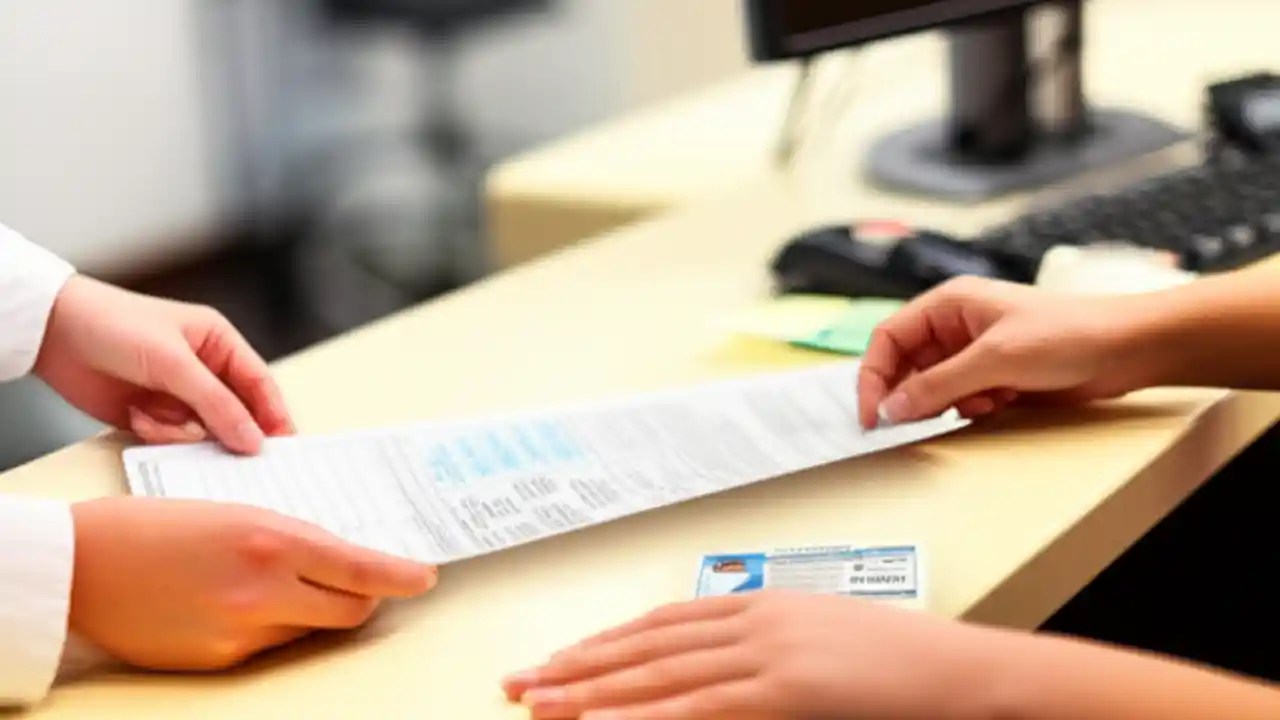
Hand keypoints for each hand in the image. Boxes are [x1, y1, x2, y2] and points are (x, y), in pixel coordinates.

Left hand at [35, 276, 292, 453]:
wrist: (52, 334)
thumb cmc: (115, 326)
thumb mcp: (174, 363)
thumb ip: (217, 403)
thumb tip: (253, 439)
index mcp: (219, 344)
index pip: (259, 384)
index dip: (274, 415)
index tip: (284, 446)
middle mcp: (203, 371)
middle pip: (235, 413)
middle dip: (229, 432)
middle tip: (233, 456)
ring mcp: (177, 395)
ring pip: (203, 433)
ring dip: (181, 433)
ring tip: (154, 417)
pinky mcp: (151, 416)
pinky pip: (172, 441)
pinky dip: (157, 435)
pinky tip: (136, 415)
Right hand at [69, 497, 436, 670]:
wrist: (88, 565)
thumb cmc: (161, 525)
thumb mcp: (240, 511)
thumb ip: (295, 538)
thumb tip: (343, 560)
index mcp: (272, 541)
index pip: (362, 568)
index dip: (402, 576)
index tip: (424, 577)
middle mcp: (263, 592)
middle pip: (351, 609)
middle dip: (365, 597)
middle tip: (361, 582)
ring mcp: (242, 633)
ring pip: (311, 628)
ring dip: (310, 610)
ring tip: (266, 582)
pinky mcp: (222, 662)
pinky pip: (270, 647)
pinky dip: (269, 627)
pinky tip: (231, 603)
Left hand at [502, 590, 1002, 719]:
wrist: (961, 669)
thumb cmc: (904, 661)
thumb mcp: (824, 640)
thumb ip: (769, 648)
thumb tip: (723, 669)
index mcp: (762, 602)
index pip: (664, 619)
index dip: (607, 639)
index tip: (564, 655)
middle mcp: (753, 618)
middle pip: (647, 642)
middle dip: (578, 663)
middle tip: (523, 680)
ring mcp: (766, 652)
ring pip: (659, 673)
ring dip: (592, 691)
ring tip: (539, 703)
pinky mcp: (784, 689)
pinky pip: (698, 708)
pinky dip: (643, 718)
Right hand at [857, 277, 1156, 427]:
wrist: (1126, 349)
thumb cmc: (1068, 333)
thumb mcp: (995, 358)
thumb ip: (939, 384)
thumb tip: (892, 407)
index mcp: (948, 304)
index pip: (888, 338)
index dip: (873, 375)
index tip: (871, 413)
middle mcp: (956, 326)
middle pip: (906, 366)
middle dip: (910, 395)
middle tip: (908, 424)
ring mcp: (975, 353)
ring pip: (933, 388)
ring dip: (947, 404)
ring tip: (981, 402)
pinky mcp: (995, 377)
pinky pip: (960, 400)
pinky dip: (971, 409)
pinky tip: (1000, 404)